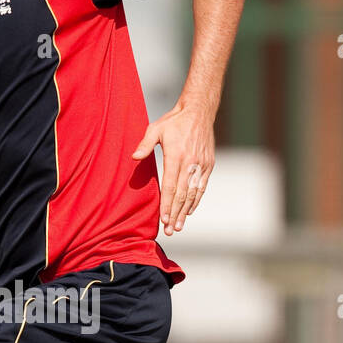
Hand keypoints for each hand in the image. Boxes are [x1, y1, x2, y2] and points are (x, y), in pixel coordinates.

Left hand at [132, 102, 214, 233]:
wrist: (199, 112)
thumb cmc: (174, 121)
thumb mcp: (156, 129)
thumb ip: (145, 144)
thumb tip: (134, 157)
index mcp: (176, 155)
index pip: (171, 186)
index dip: (167, 204)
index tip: (163, 219)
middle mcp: (191, 162)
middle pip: (182, 194)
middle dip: (175, 214)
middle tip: (170, 230)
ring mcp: (202, 164)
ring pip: (193, 193)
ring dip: (185, 212)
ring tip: (179, 226)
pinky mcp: (209, 164)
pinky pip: (202, 187)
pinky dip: (195, 200)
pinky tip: (189, 211)